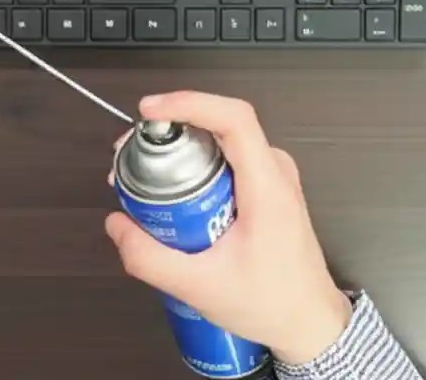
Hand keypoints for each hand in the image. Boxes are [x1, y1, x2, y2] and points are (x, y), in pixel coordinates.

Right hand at [105, 91, 351, 364]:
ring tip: (143, 176)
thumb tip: (116, 224)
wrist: (309, 322)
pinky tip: (169, 191)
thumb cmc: (271, 303)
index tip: (150, 111)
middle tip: (130, 155)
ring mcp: (272, 177)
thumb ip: (150, 258)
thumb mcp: (200, 287)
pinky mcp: (265, 187)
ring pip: (220, 141)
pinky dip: (193, 165)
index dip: (189, 103)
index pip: (234, 119)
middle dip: (169, 130)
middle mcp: (274, 172)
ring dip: (179, 149)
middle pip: (218, 125)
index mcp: (267, 188)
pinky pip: (225, 159)